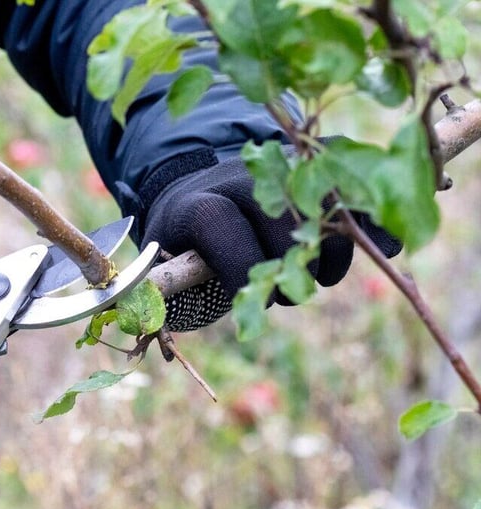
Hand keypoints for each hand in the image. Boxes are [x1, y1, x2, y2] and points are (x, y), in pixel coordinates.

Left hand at [141, 153, 402, 330]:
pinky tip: (383, 247)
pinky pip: (354, 184)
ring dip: (334, 246)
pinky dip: (373, 218)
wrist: (202, 193)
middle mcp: (237, 178)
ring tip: (324, 278)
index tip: (257, 299)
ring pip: (321, 196)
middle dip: (292, 260)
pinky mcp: (315, 165)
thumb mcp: (165, 267)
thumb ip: (166, 289)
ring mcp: (279, 167)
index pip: (215, 221)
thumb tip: (149, 318)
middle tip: (292, 294)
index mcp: (193, 203)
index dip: (239, 262)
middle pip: (277, 210)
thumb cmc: (187, 247)